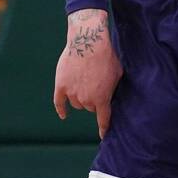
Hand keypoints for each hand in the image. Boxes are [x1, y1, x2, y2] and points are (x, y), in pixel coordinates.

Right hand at [53, 9, 121, 137]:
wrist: (88, 41)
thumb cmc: (106, 56)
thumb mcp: (118, 73)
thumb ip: (113, 88)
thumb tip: (112, 95)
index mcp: (102, 99)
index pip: (103, 119)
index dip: (104, 128)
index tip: (103, 135)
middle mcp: (86, 100)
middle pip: (90, 107)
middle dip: (94, 99)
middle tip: (96, 84)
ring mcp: (72, 93)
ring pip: (76, 103)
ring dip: (81, 98)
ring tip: (85, 81)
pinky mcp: (61, 85)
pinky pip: (59, 102)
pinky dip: (61, 109)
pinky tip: (63, 115)